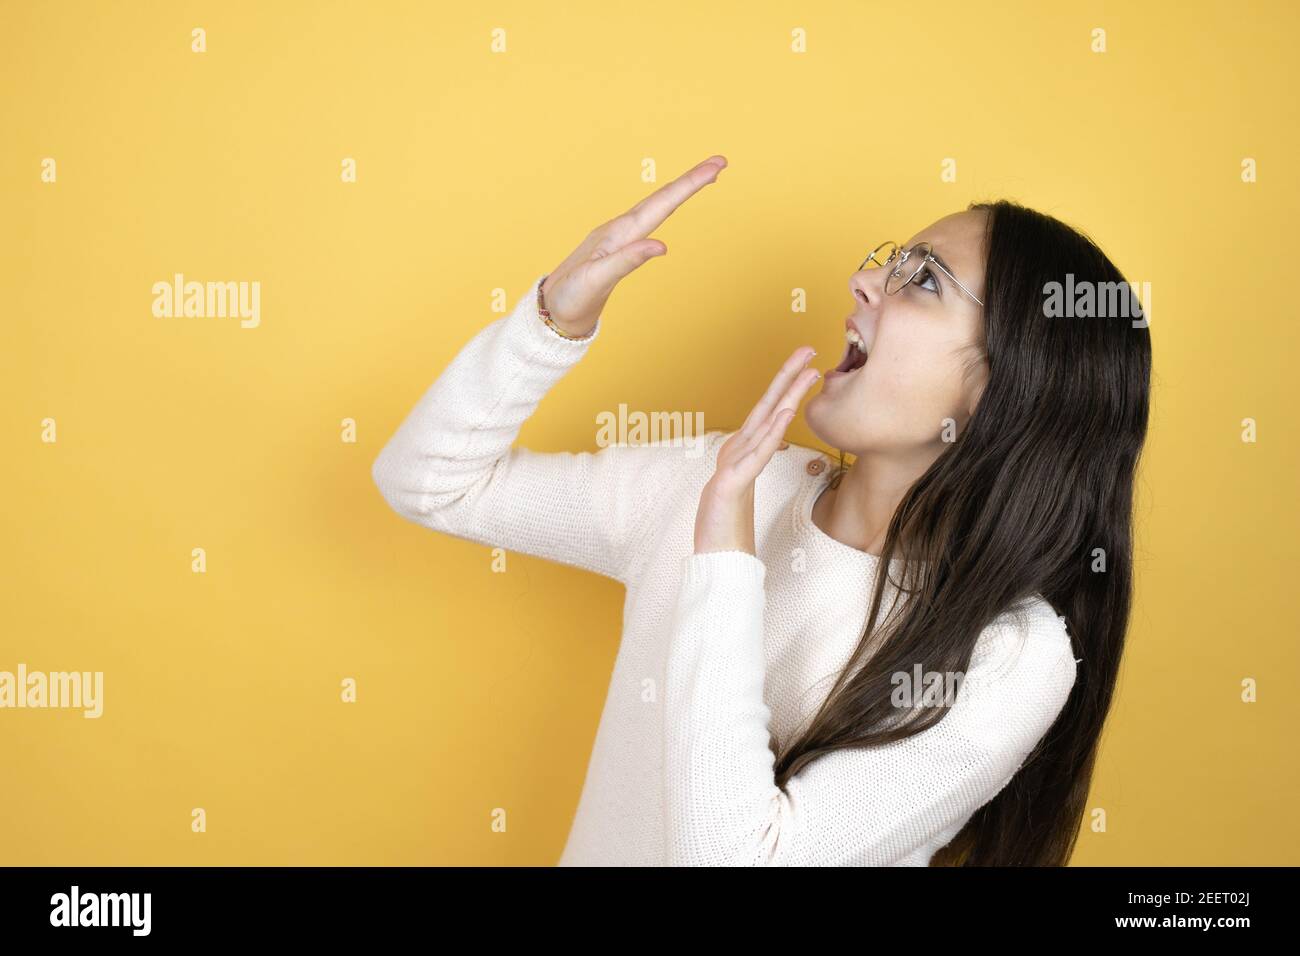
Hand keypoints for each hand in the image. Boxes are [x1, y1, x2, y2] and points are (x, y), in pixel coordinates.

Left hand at [540, 155, 726, 336]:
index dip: (689, 185)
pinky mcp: (618, 246)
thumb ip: (627, 261)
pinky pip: (648, 219)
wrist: (552, 309)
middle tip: (720, 161)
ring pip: (656, 206)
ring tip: (705, 175)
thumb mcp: (596, 280)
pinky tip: (670, 204)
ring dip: (681, 189)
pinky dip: (666, 206)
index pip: (661, 205)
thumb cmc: (570, 296)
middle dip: (691, 180)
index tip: (714, 168)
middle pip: (662, 198)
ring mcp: (619, 236)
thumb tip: (662, 246)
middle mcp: (620, 229)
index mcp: (618, 234)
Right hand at [693, 346, 819, 554]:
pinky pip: (756, 455)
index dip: (787, 385)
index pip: (769, 411)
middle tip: (808, 349)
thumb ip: (754, 460)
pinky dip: (771, 432)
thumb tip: (771, 440)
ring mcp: (733, 464)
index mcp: (743, 449)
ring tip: (807, 372)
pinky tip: (786, 414)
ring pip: (765, 423)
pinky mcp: (731, 482)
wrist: (712, 553)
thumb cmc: (726, 521)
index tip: (806, 363)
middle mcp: (738, 450)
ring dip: (787, 394)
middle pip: (767, 406)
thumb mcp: (744, 483)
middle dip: (787, 375)